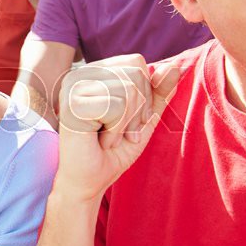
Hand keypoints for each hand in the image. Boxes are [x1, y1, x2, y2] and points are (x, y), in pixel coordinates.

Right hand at [55, 54, 180, 203]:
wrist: (89, 182)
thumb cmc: (112, 151)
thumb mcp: (143, 119)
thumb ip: (158, 92)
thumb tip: (175, 67)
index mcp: (93, 72)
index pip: (136, 63)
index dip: (145, 94)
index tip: (130, 121)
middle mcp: (79, 74)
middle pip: (135, 73)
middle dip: (139, 109)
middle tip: (122, 132)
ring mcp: (72, 87)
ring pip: (129, 89)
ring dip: (128, 123)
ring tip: (110, 137)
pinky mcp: (71, 103)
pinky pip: (117, 106)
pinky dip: (116, 130)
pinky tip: (100, 141)